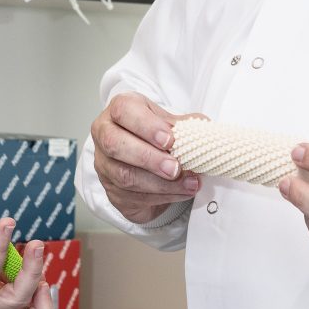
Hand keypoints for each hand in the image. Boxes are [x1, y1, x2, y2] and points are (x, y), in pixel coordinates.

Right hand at [90, 92, 203, 223]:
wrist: (143, 160)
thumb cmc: (153, 135)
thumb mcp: (168, 123)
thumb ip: (183, 126)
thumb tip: (204, 133)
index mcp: (118, 111)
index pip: (123, 111)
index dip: (146, 126)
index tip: (170, 139)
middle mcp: (104, 135)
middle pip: (115, 144)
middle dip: (149, 158)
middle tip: (175, 167)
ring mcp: (104, 165)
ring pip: (124, 176)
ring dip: (160, 184)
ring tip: (188, 183)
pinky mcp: (111, 191)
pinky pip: (132, 197)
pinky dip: (161, 197)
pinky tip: (180, 193)